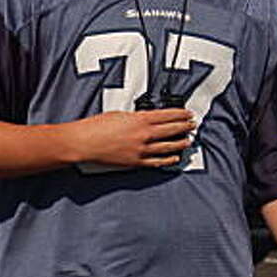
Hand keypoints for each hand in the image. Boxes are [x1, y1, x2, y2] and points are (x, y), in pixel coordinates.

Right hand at [71, 108, 194, 167]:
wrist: (84, 142)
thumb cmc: (95, 127)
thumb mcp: (119, 114)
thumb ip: (135, 117)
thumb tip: (147, 119)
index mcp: (140, 120)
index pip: (168, 115)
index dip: (181, 114)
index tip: (188, 113)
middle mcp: (144, 135)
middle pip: (172, 130)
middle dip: (185, 126)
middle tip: (193, 125)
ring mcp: (141, 150)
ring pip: (168, 147)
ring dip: (180, 143)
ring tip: (188, 141)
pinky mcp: (136, 162)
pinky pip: (157, 161)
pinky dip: (168, 159)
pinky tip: (174, 158)